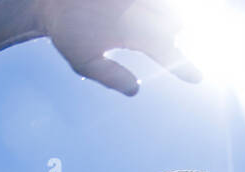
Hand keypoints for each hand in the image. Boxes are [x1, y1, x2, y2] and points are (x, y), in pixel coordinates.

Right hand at [37, 0, 200, 95]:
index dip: (182, 65)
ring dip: (175, 11)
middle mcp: (142, 16)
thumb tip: (135, 91)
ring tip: (182, 21)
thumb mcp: (84, 60)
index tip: (198, 78)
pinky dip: (151, 3)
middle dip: (185, 27)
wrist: (47, 2)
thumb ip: (108, 75)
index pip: (167, 54)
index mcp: (137, 37)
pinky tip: (147, 7)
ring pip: (165, 6)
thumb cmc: (66, 31)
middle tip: (189, 32)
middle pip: (175, 23)